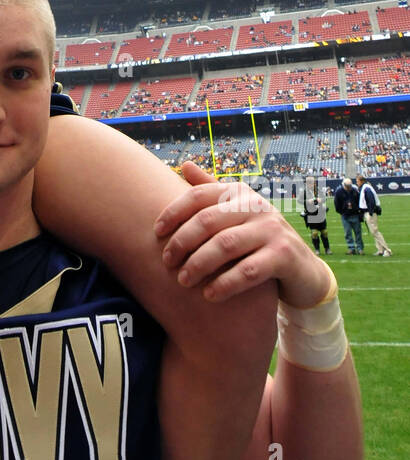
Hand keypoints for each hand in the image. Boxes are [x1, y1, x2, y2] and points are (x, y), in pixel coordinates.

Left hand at [154, 163, 331, 307]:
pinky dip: (225, 284)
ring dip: (199, 264)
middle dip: (182, 242)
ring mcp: (272, 229)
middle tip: (167, 262)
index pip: (198, 195)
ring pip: (225, 245)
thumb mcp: (238, 213)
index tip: (156, 232)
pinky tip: (209, 294)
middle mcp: (257, 205)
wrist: (304, 270)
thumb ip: (213, 191)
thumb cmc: (260, 239)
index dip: (173, 212)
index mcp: (240, 193)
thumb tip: (185, 164)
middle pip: (208, 220)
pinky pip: (248, 270)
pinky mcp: (284, 255)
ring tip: (183, 280)